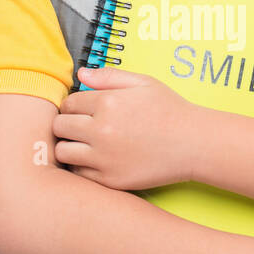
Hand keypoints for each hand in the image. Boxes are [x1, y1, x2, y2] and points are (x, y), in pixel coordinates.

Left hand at [52, 64, 198, 190]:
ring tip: (83, 145)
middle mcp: (101, 131)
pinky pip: (79, 174)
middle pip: (59, 127)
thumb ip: (109, 76)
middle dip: (66, 124)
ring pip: (63, 152)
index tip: (82, 111)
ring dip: (69, 146)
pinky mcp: (110, 179)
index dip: (73, 106)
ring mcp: (104, 157)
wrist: (194, 144)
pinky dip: (82, 167)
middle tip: (79, 127)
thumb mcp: (143, 83)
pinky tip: (96, 160)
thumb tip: (80, 75)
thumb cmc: (170, 110)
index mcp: (107, 103)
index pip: (68, 103)